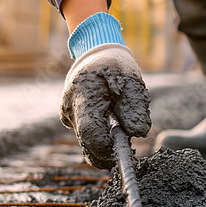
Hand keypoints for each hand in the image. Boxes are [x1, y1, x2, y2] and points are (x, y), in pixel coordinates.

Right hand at [61, 43, 151, 168]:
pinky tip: (110, 128)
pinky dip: (99, 137)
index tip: (125, 151)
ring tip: (121, 135)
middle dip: (107, 151)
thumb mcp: (131, 82)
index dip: (106, 147)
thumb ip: (135, 108)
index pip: (90, 132)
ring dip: (104, 145)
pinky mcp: (70, 119)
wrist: (95, 55)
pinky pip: (85, 135)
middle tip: (127, 151)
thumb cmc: (116, 67)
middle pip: (87, 142)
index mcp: (82, 95)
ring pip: (86, 142)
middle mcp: (70, 108)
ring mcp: (68, 115)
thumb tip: (137, 133)